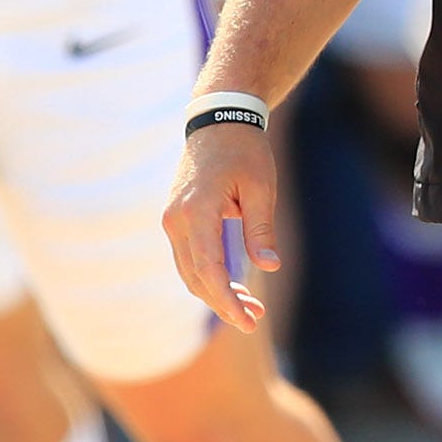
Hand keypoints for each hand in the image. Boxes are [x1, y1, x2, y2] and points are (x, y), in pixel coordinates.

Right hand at [161, 120, 281, 333]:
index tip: (247, 320)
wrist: (218, 121)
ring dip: (216, 293)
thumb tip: (269, 266)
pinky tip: (233, 286)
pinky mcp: (176, 220)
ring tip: (250, 308)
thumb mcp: (260, 187)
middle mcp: (176, 220)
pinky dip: (208, 275)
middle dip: (224, 303)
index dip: (226, 300)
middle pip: (196, 276)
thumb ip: (260, 228)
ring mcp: (172, 220)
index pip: (208, 269)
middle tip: (255, 319)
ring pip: (190, 271)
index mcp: (197, 211)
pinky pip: (189, 258)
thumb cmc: (244, 151)